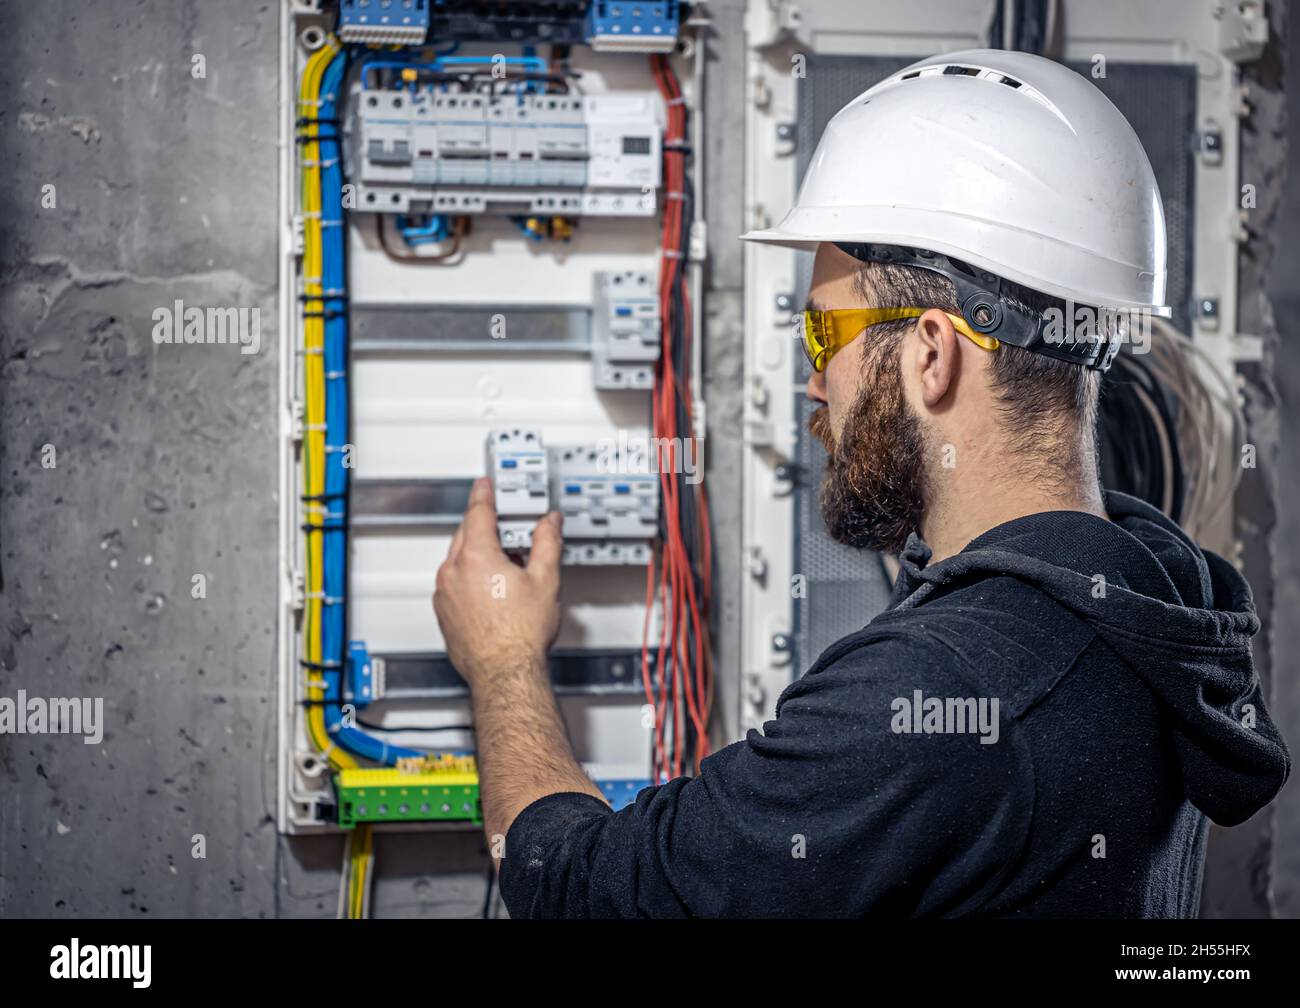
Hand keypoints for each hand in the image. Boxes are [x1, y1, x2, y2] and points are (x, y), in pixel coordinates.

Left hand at [432, 477, 562, 689]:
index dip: (484, 494)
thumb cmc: (521, 635)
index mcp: (476, 556)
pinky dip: (469, 577)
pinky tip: (492, 590)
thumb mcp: (545, 580)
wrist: (505, 672)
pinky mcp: (444, 612)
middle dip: (485, 527)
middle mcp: (453, 571)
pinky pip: (454, 582)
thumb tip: (549, 524)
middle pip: (466, 533)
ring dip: (478, 554)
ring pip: (458, 559)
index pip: (478, 512)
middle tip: (508, 528)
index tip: (485, 485)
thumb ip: (547, 543)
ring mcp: (445, 593)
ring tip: (507, 566)